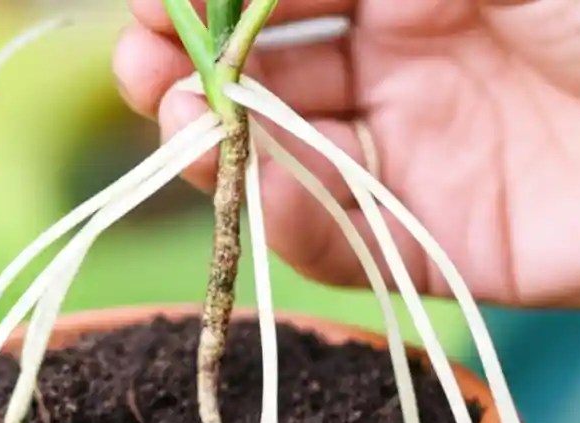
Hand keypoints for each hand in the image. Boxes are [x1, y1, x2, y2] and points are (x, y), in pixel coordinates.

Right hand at [114, 0, 579, 306]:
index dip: (203, 3)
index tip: (148, 8)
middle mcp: (403, 70)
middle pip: (263, 78)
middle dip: (190, 72)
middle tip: (142, 71)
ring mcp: (416, 158)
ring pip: (285, 159)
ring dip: (221, 146)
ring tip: (186, 127)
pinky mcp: (437, 241)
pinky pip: (343, 240)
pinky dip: (293, 221)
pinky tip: (268, 186)